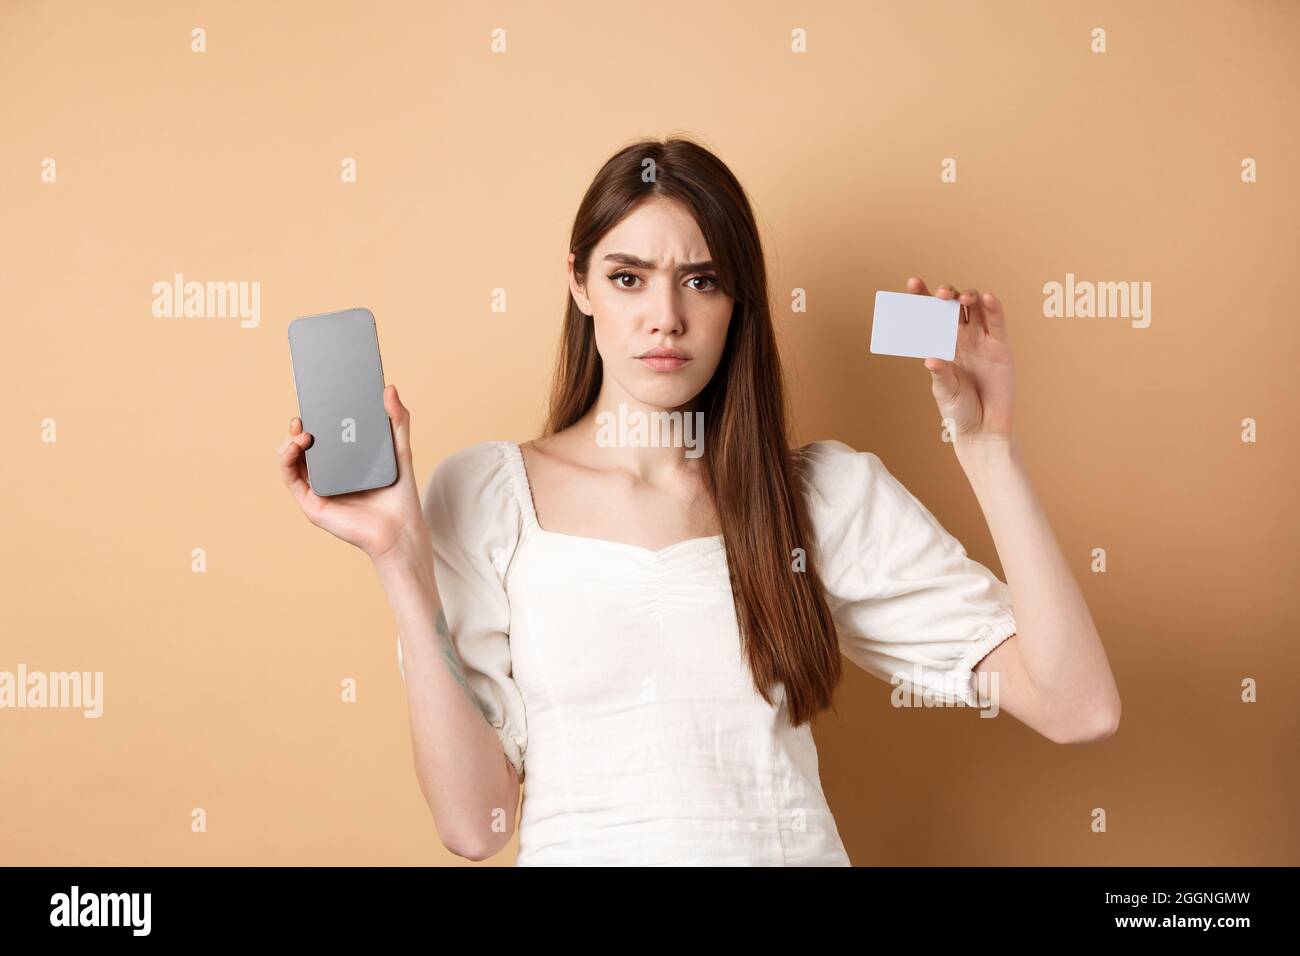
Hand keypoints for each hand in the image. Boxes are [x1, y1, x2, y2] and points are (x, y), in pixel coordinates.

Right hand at [277, 384, 429, 565]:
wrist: (400, 529)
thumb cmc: (400, 493)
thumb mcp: (400, 449)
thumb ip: (397, 420)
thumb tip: (390, 387)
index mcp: (345, 459)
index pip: (325, 433)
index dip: (317, 414)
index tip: (317, 395)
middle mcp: (329, 472)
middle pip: (305, 443)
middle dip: (300, 424)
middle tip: (305, 409)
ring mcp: (318, 487)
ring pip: (292, 458)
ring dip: (291, 440)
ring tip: (303, 430)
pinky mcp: (311, 503)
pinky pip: (290, 477)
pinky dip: (287, 459)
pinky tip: (296, 445)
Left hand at [906, 276, 1015, 447]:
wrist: (983, 429)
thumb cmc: (958, 412)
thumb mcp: (945, 392)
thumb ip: (940, 375)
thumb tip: (931, 359)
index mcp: (940, 346)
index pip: (929, 316)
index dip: (922, 297)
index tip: (912, 283)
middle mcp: (960, 339)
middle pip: (952, 306)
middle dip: (945, 295)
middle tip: (939, 295)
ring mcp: (981, 341)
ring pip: (975, 308)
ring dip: (967, 296)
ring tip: (960, 297)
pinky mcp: (1000, 347)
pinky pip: (997, 322)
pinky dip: (993, 307)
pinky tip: (986, 298)